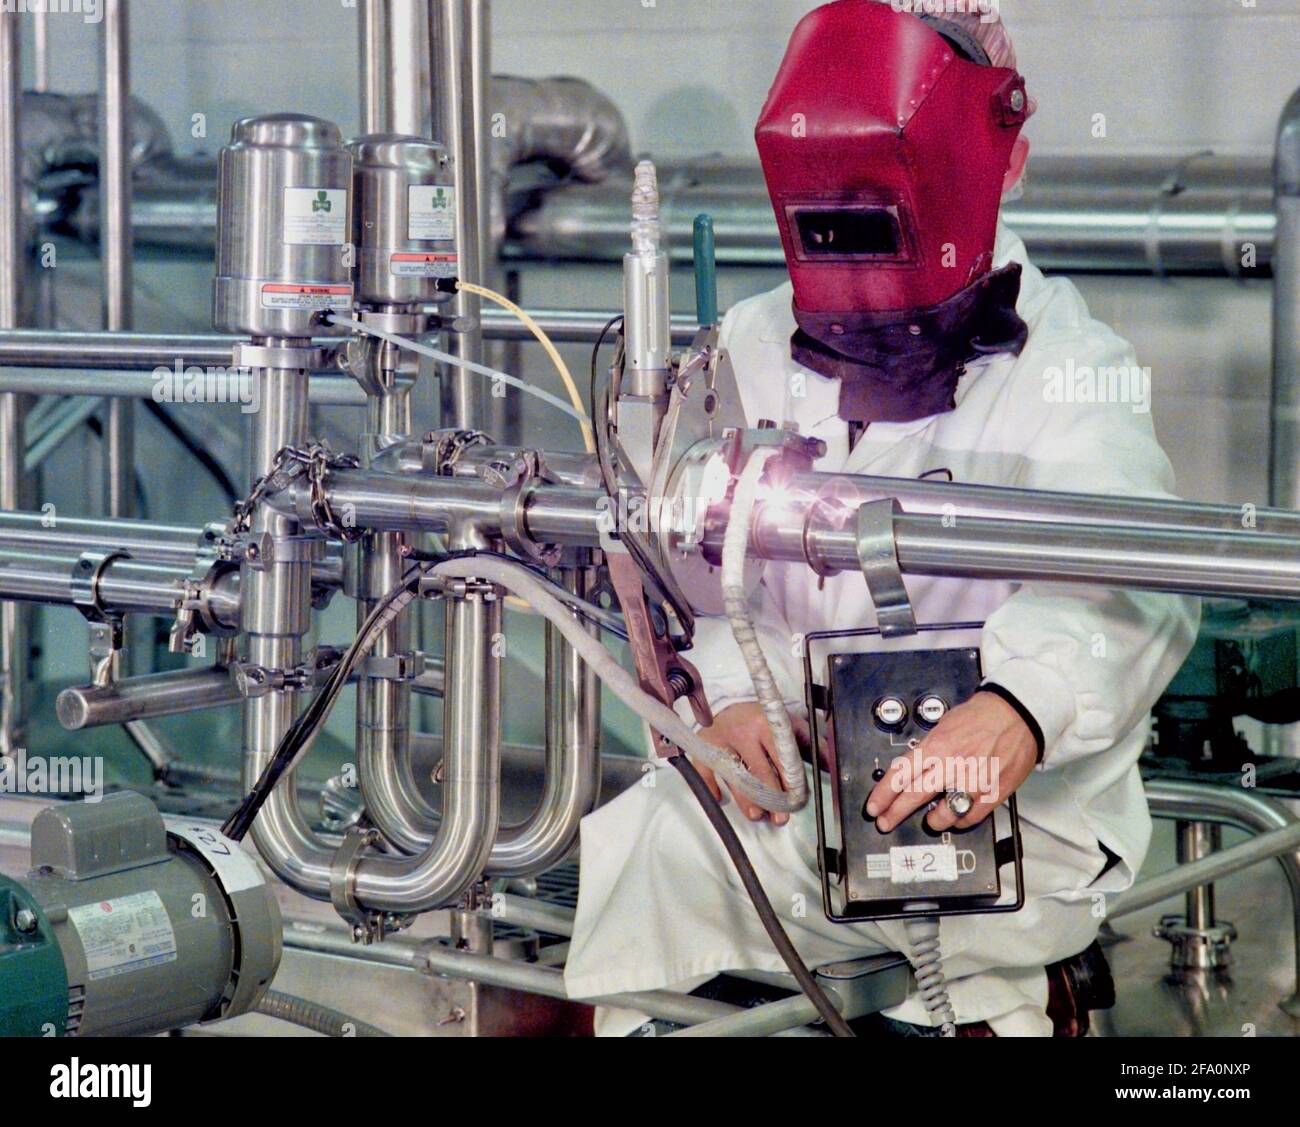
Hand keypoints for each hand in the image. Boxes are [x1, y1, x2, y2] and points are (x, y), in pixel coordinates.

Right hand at [692, 701, 810, 825]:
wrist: (728, 699)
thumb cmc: (763, 717)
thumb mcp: (790, 724)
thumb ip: (812, 744)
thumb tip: (833, 766)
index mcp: (767, 725)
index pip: (780, 758)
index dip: (790, 782)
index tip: (797, 800)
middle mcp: (742, 732)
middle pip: (757, 771)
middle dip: (770, 797)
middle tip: (780, 818)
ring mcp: (720, 740)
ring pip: (733, 775)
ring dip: (745, 799)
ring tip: (756, 815)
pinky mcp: (703, 746)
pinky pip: (704, 769)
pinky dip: (710, 785)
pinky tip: (719, 798)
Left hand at [865, 691, 1037, 833]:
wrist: (1017, 714)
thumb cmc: (981, 716)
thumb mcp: (944, 725)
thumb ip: (928, 748)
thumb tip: (913, 767)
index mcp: (936, 746)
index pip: (900, 774)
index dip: (883, 794)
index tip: (874, 806)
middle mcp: (951, 765)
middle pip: (914, 796)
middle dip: (895, 813)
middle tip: (885, 822)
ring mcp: (972, 781)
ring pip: (944, 813)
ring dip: (933, 820)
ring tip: (930, 820)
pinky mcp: (993, 793)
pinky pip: (971, 817)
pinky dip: (960, 821)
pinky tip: (956, 817)